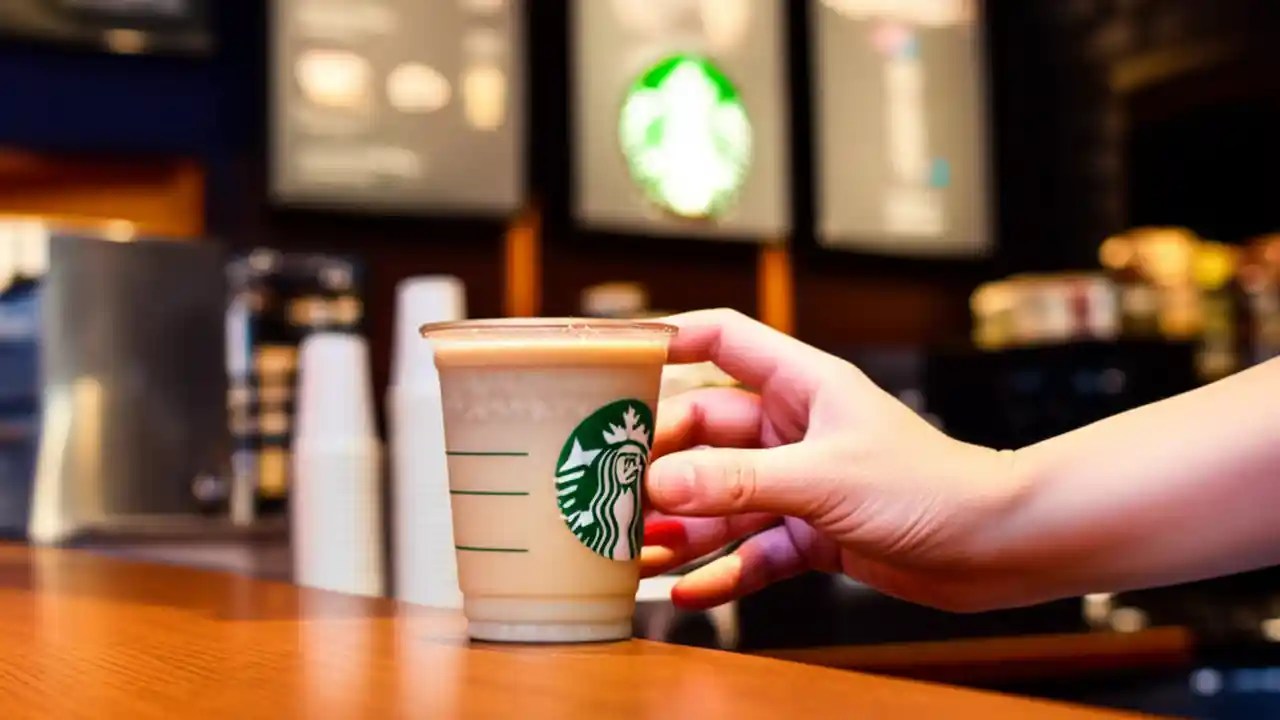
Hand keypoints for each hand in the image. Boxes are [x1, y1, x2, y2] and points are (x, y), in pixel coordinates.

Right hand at [643, 309, 1028, 612]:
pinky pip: (753, 550)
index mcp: (802, 384)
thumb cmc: (931, 487)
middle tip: (611, 488)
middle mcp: (794, 428)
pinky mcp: (814, 533)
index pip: (722, 339)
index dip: (668, 339)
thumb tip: (658, 482)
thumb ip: (738, 481)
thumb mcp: (823, 478)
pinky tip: (687, 591)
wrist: (999, 547)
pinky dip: (724, 571)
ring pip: (723, 498)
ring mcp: (801, 482)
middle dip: (661, 461)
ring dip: (683, 526)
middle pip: (705, 431)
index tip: (614, 361)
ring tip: (636, 551)